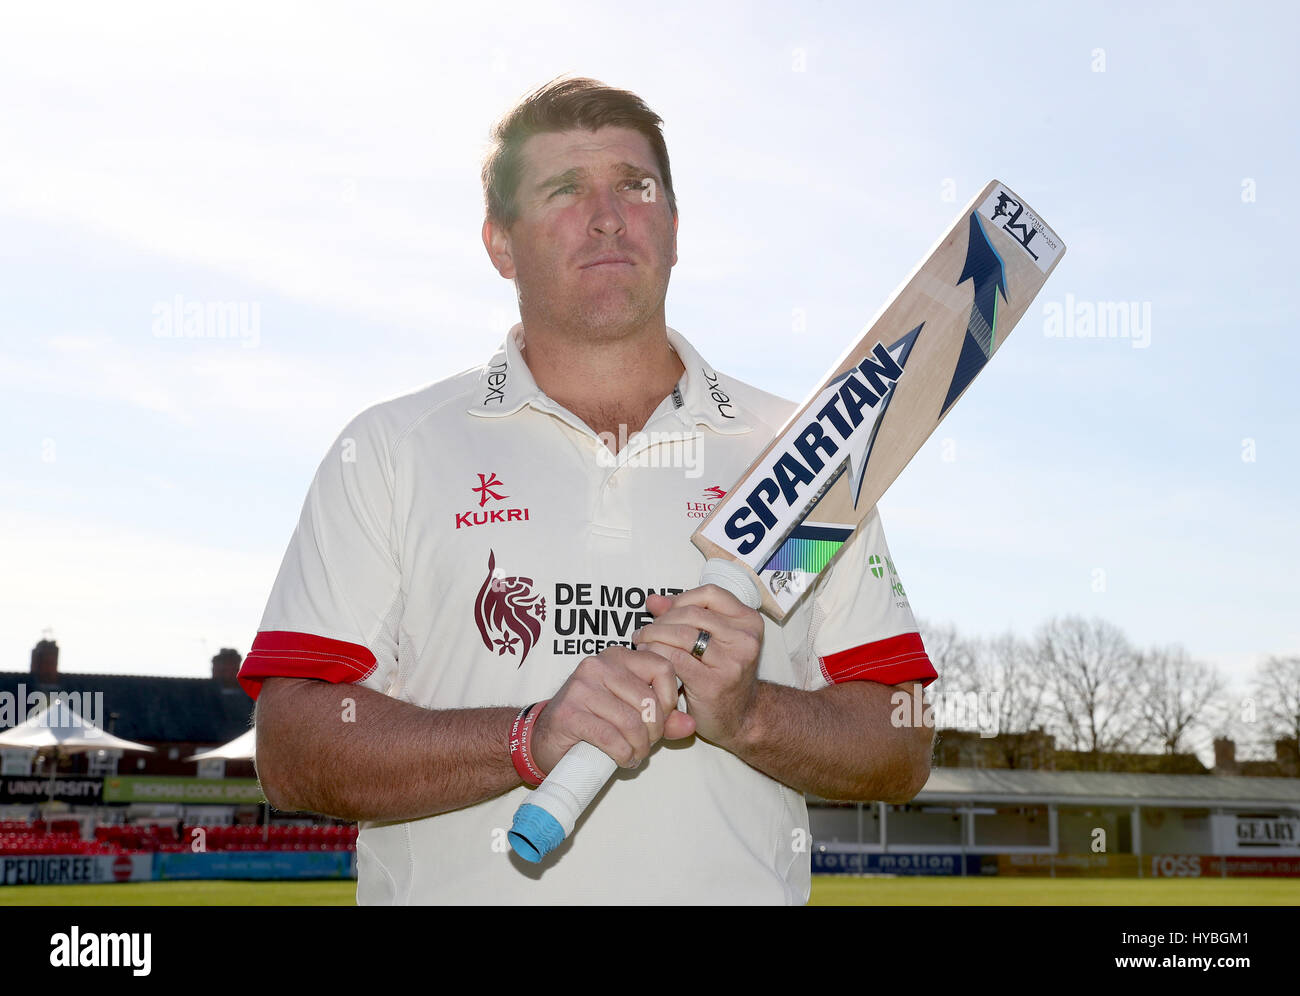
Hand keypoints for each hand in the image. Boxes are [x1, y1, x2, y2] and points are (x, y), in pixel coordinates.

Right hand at [529, 646, 696, 774]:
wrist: (543, 738)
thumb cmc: (593, 722)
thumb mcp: (632, 714)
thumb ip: (663, 718)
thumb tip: (690, 725)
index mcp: (618, 657)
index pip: (662, 667)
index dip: (669, 699)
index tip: (660, 719)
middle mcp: (599, 665)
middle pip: (649, 700)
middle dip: (654, 731)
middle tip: (645, 743)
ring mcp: (581, 687)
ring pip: (632, 722)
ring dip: (640, 747)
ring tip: (634, 754)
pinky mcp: (570, 714)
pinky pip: (612, 738)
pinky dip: (624, 755)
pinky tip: (623, 759)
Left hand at [634, 584, 764, 751]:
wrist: (742, 718)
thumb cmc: (723, 675)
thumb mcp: (712, 639)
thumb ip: (684, 615)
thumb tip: (653, 600)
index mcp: (748, 621)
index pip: (709, 594)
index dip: (680, 600)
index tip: (664, 613)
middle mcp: (745, 639)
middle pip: (691, 614)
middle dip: (661, 621)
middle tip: (645, 632)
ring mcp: (732, 661)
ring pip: (681, 634)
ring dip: (654, 636)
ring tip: (642, 643)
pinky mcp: (713, 683)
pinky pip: (674, 658)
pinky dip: (656, 655)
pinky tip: (650, 660)